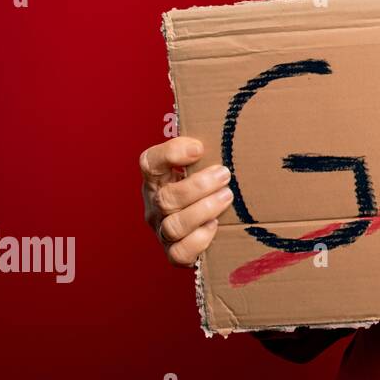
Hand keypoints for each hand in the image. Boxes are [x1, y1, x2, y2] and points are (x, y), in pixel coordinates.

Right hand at [140, 136, 232, 267]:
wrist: (209, 224)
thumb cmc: (208, 186)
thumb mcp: (202, 165)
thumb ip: (206, 150)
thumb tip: (229, 125)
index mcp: (157, 179)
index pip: (150, 162)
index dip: (171, 154)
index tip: (199, 148)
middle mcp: (155, 205)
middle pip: (166, 198)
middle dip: (198, 186)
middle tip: (225, 175)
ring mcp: (162, 231)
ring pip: (173, 226)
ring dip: (202, 211)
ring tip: (226, 196)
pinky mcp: (174, 253)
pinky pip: (179, 253)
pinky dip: (198, 240)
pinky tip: (215, 226)